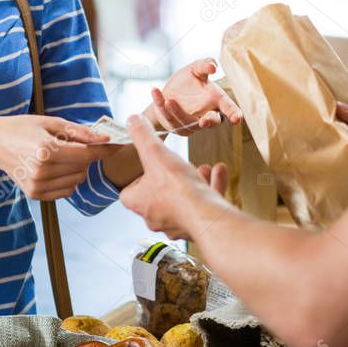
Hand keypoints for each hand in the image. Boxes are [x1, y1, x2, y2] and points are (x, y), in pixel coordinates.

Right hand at [0, 115, 116, 200]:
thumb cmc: (23, 128)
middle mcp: (42, 171)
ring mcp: (37, 185)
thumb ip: (79, 131)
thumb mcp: (50, 122)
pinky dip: (68, 180)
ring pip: (77, 181)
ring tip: (61, 156)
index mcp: (46, 150)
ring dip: (77, 169)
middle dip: (86, 156)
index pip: (86, 154)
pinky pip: (67, 190)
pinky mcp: (35, 194)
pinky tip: (55, 168)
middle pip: (83, 168)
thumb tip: (103, 138)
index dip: (104, 149)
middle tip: (75, 145)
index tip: (117, 145)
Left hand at [120, 115, 228, 238]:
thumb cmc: (177, 189)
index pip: (128, 193)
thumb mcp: (156, 153)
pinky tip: (219, 171)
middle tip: (177, 165)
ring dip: (193, 181)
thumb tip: (132, 121)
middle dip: (171, 178)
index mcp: (139, 203)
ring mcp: (177, 224)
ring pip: (183, 201)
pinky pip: (203, 205)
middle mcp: (155, 217)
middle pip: (158, 196)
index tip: (146, 166)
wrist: (206, 216)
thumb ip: (143, 136)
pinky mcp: (198, 225)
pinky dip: (211, 188)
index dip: (136, 179)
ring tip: (202, 167)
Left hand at [145, 58, 242, 133]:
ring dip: (178, 112)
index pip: (228, 108)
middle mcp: (206, 114)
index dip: (234, 114)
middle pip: (212, 122)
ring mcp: (191, 123)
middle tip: (205, 121)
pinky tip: (155, 91)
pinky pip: (168, 118)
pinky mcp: (175, 126)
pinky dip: (161, 105)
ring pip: (186, 122)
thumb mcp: (195, 70)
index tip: (237, 119)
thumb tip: (213, 66)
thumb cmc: (186, 82)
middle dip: (210, 121)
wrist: (167, 92)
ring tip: (170, 100)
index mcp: (215, 101)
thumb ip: (204, 65)